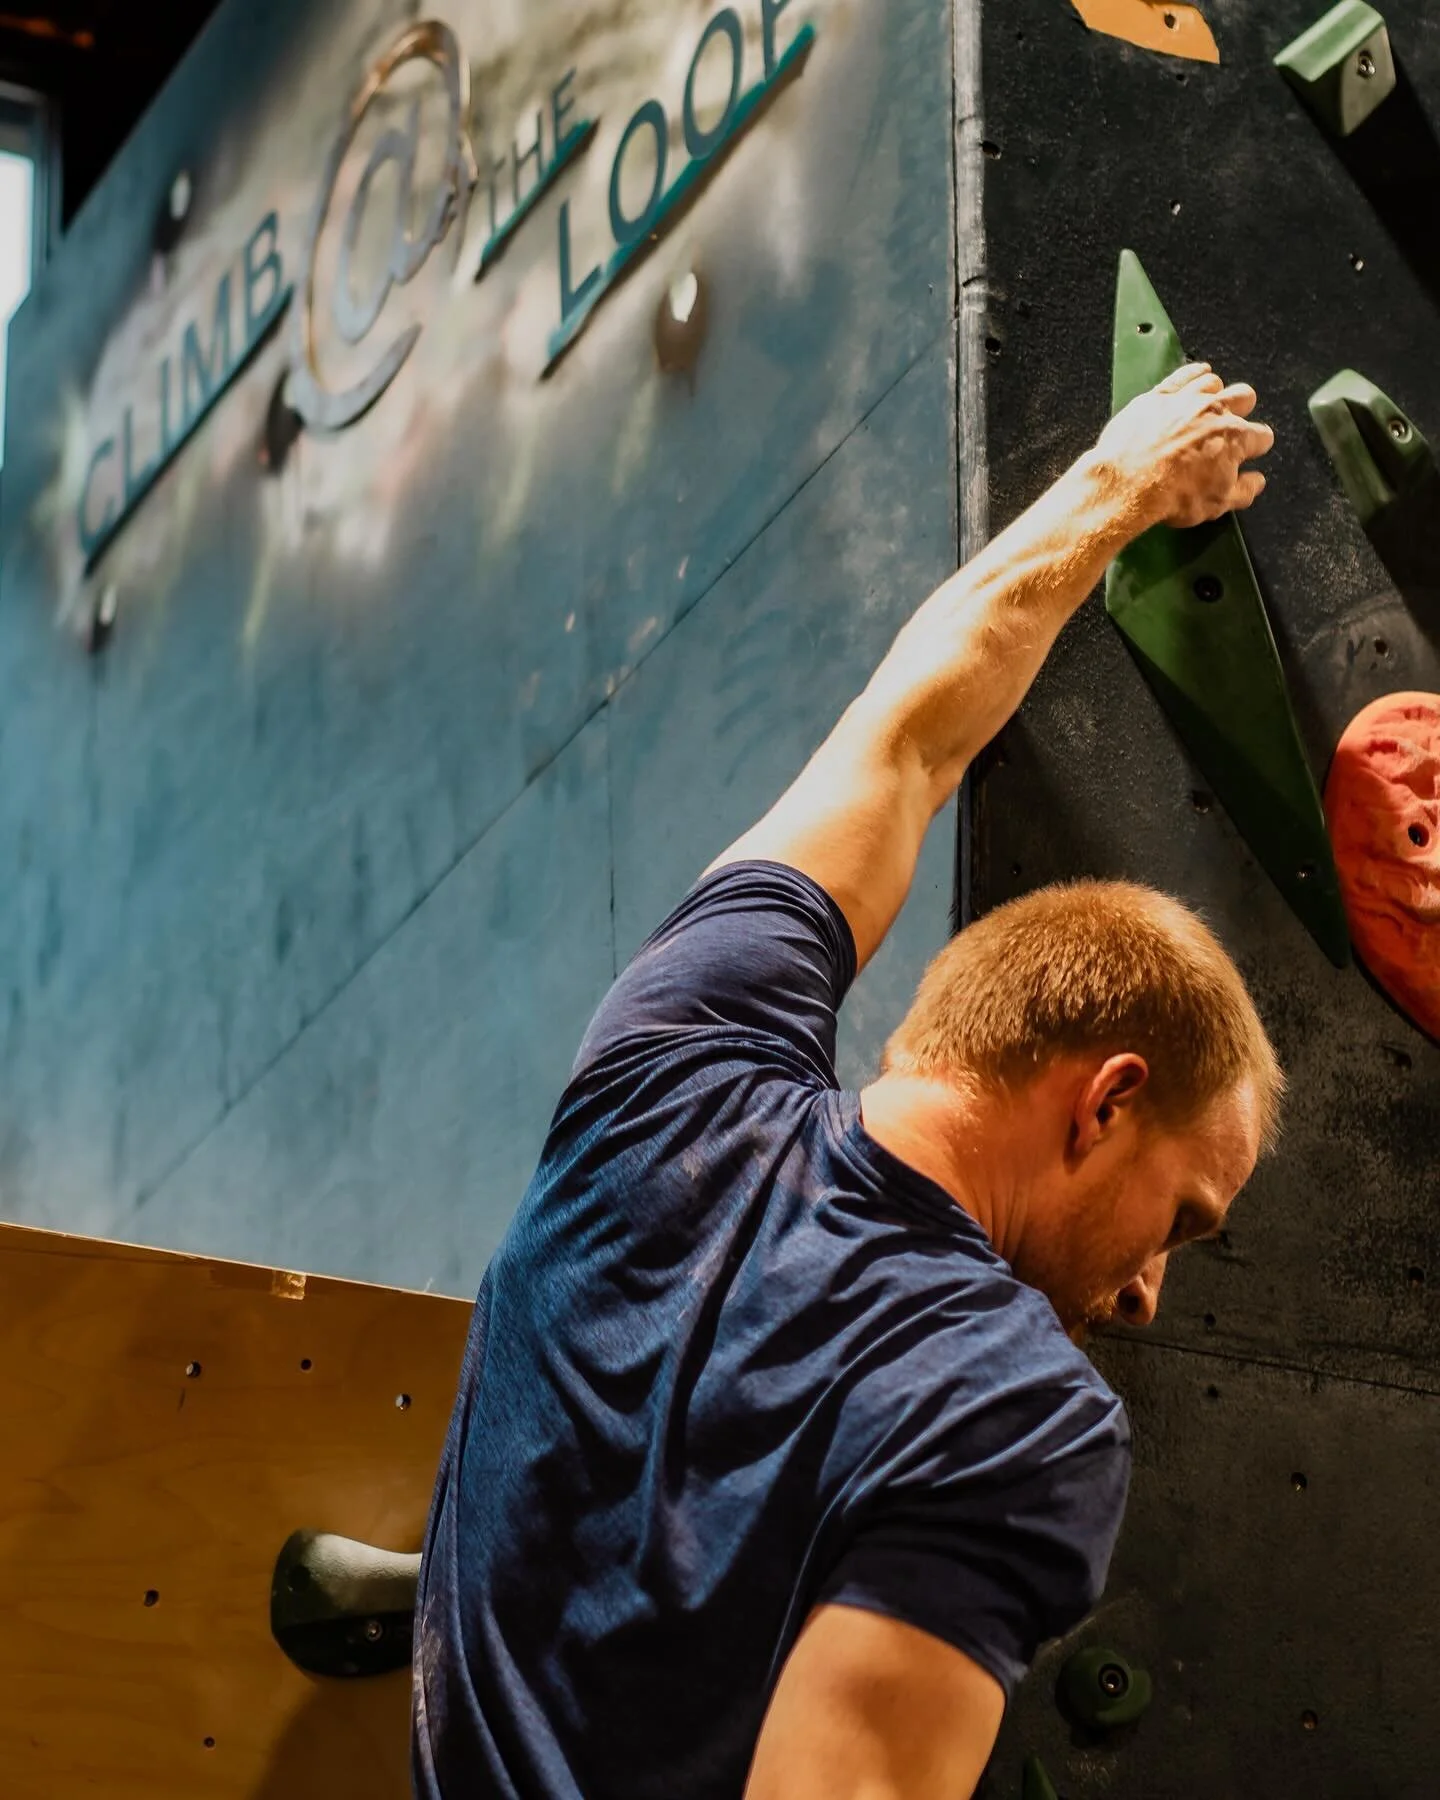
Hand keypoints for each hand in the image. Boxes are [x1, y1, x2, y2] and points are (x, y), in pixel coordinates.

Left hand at [1094, 362, 1274, 529]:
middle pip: (1244, 396)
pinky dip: (1194, 372)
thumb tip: (1257, 481)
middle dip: (1243, 408)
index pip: (1261, 436)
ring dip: (1216, 392)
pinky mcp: (1159, 395)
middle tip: (1230, 424)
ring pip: (1213, 383)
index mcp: (1235, 438)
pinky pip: (1183, 374)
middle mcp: (1216, 411)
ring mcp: (1187, 399)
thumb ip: (1243, 491)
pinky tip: (1199, 373)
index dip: (1256, 446)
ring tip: (1209, 405)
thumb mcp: (1216, 504)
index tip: (1248, 453)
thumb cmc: (1173, 496)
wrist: (1127, 483)